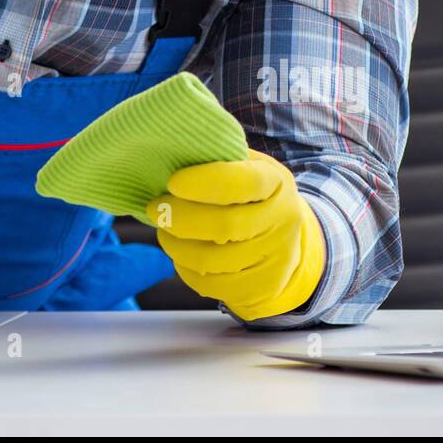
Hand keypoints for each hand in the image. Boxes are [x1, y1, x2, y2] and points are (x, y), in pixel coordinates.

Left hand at [144, 149, 324, 319]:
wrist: (287, 239)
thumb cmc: (252, 194)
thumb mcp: (247, 166)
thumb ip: (219, 159)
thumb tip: (174, 156)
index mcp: (276, 182)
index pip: (243, 182)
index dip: (204, 182)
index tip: (172, 182)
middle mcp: (283, 221)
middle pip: (225, 226)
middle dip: (180, 218)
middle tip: (154, 209)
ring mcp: (276, 258)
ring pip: (215, 260)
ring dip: (178, 247)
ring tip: (163, 232)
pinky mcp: (264, 287)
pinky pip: (216, 286)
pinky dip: (188, 271)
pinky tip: (180, 255)